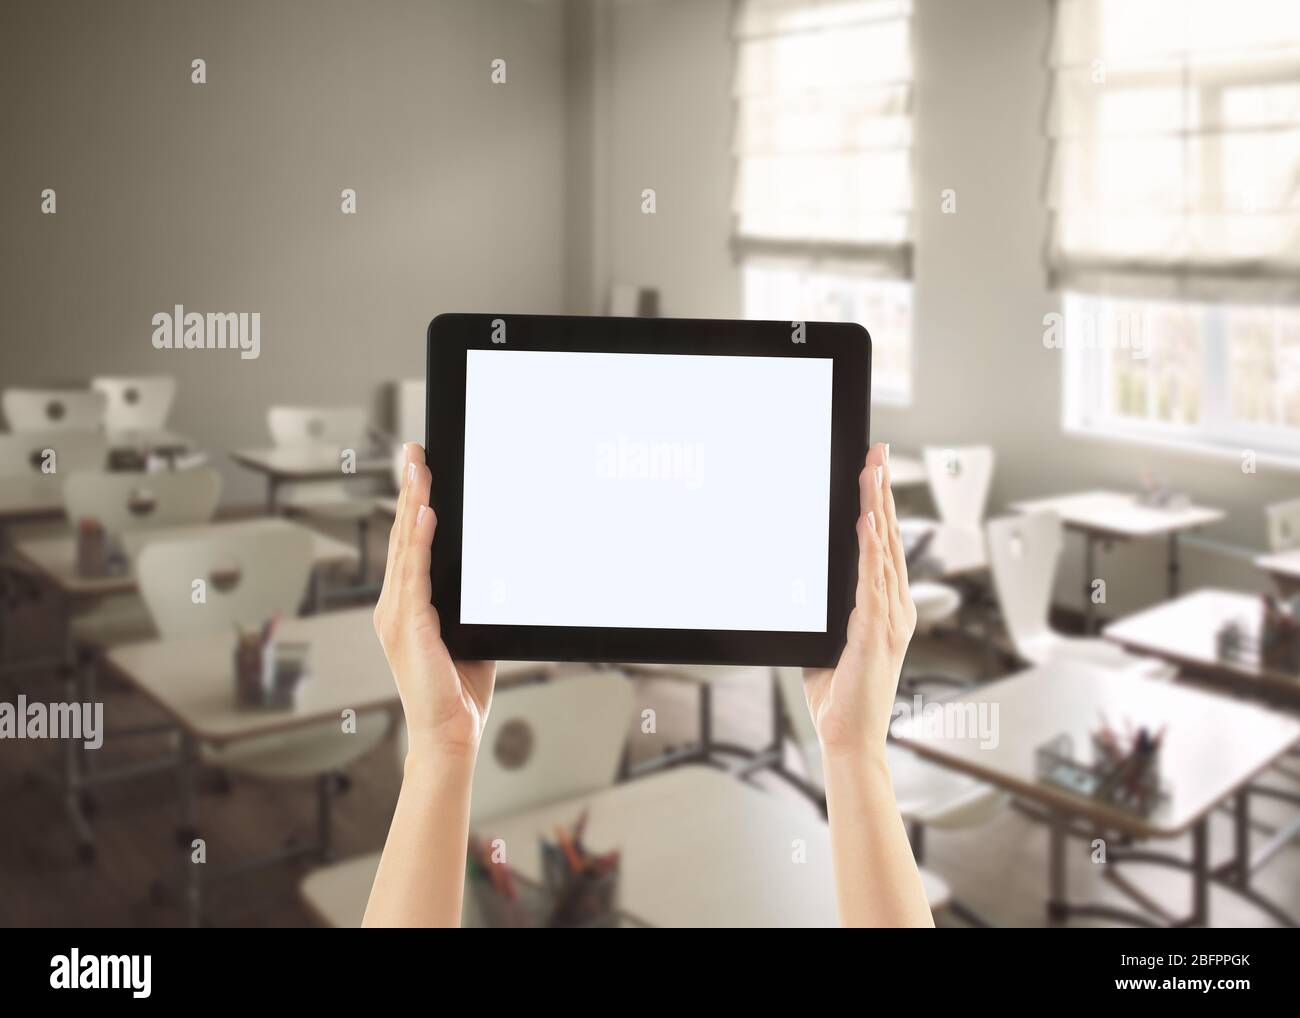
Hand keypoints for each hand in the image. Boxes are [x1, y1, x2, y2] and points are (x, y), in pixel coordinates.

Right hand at [373, 443, 495, 763]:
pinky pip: (415, 573)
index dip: (412, 503)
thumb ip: (468, 603)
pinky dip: (420, 540)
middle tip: (414, 452)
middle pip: (402, 535)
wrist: (449, 730)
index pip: (409, 543)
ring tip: (419, 469)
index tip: (418, 469)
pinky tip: (425, 515)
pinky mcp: (410, 626)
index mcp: (406, 606)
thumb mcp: (467, 633)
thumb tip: (489, 574)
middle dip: (408, 489)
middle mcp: (394, 605)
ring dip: (412, 503)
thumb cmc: (458, 689)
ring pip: (405, 546)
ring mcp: (397, 615)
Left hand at [801, 442, 916, 758]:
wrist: (849, 737)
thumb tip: (806, 588)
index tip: (874, 470)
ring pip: (883, 550)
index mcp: (888, 609)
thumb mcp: (829, 641)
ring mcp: (889, 619)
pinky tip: (866, 522)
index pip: (883, 545)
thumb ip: (826, 612)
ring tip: (872, 472)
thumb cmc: (839, 697)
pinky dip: (869, 549)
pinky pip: (871, 581)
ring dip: (877, 508)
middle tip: (878, 453)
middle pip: (889, 537)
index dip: (881, 505)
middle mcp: (895, 608)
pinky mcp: (875, 632)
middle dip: (882, 491)